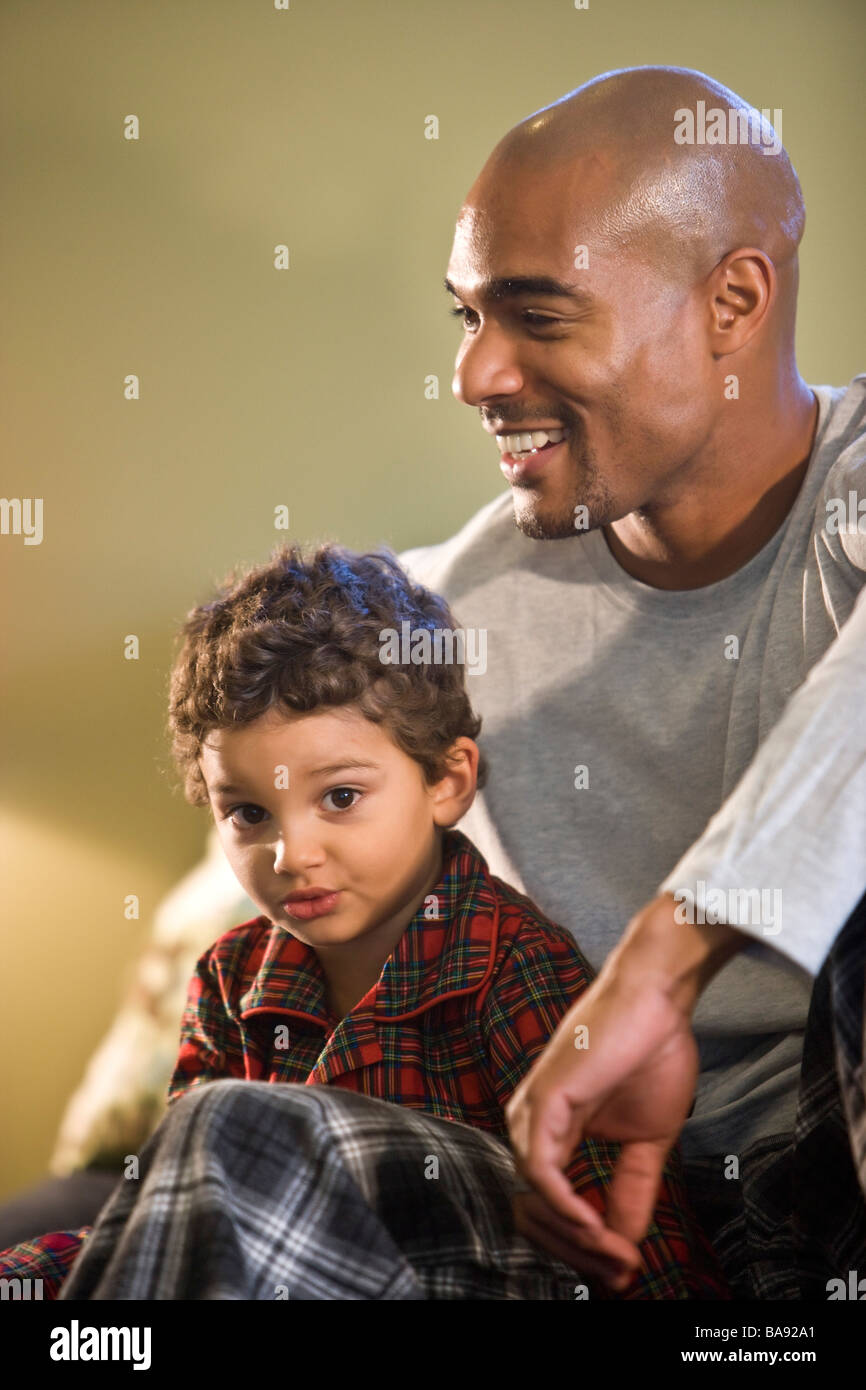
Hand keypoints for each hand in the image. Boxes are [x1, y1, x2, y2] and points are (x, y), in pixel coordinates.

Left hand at [506, 893, 742, 1288]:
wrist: (658, 1002)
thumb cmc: (651, 1054)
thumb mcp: (647, 1140)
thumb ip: (631, 1190)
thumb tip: (627, 1245)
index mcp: (553, 1132)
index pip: (551, 1205)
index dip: (583, 1246)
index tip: (622, 1272)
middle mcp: (534, 1125)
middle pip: (535, 1210)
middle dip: (579, 1251)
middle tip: (621, 1273)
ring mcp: (534, 1112)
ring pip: (534, 1198)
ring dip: (576, 1237)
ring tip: (617, 1255)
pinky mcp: (544, 1101)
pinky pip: (542, 1171)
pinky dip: (566, 1206)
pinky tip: (595, 1224)